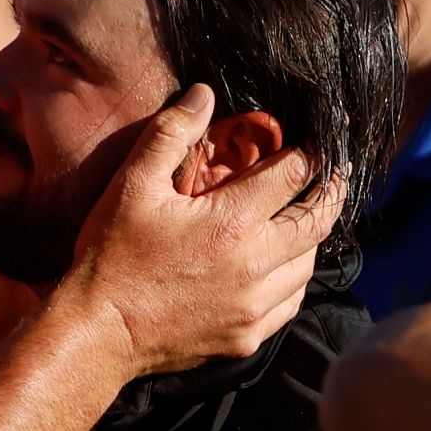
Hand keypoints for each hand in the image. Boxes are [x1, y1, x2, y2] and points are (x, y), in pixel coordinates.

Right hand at [59, 84, 341, 376]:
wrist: (98, 332)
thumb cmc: (112, 254)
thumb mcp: (133, 184)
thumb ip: (171, 132)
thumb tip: (203, 93)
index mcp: (233, 221)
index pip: (295, 174)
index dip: (314, 150)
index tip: (323, 137)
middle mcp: (256, 265)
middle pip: (317, 220)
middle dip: (330, 191)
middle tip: (333, 174)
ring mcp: (255, 306)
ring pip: (309, 264)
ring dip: (310, 236)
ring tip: (300, 217)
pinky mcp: (247, 336)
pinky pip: (291, 302)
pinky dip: (294, 278)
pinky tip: (280, 266)